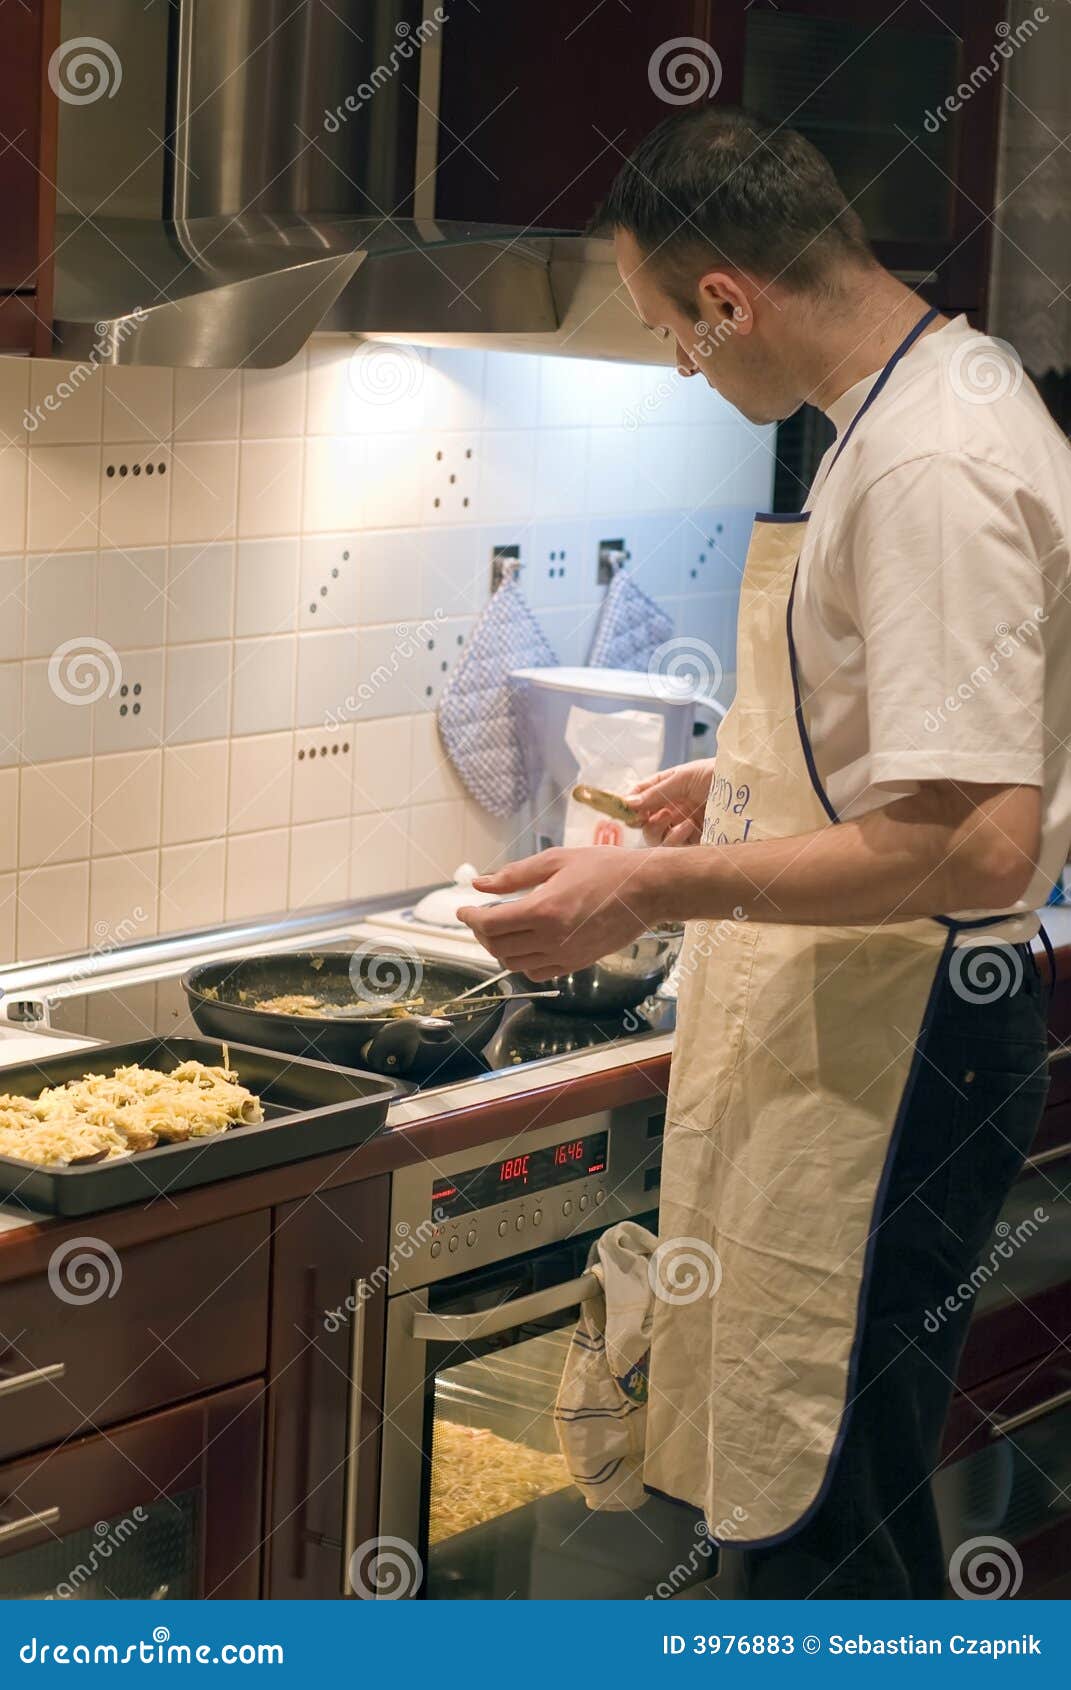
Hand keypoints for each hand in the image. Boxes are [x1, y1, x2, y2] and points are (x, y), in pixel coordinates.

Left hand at [457, 848, 654, 978]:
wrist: (647, 890)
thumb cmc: (605, 868)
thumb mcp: (556, 860)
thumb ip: (515, 875)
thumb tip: (480, 884)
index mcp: (543, 910)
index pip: (490, 924)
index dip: (470, 918)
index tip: (463, 910)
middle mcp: (551, 938)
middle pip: (498, 947)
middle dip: (482, 933)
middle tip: (482, 917)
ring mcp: (565, 955)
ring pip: (515, 964)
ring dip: (501, 948)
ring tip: (502, 929)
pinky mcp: (577, 963)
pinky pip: (538, 972)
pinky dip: (523, 962)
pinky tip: (527, 944)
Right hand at [628, 758, 713, 845]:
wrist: (746, 788)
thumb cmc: (717, 774)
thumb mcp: (683, 778)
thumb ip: (655, 793)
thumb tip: (627, 804)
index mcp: (666, 788)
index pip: (639, 797)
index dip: (628, 803)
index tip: (624, 809)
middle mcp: (671, 807)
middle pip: (644, 822)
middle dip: (643, 820)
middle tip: (647, 817)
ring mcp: (681, 825)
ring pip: (656, 838)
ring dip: (658, 830)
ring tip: (671, 818)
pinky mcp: (694, 841)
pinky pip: (674, 848)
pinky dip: (676, 839)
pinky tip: (688, 827)